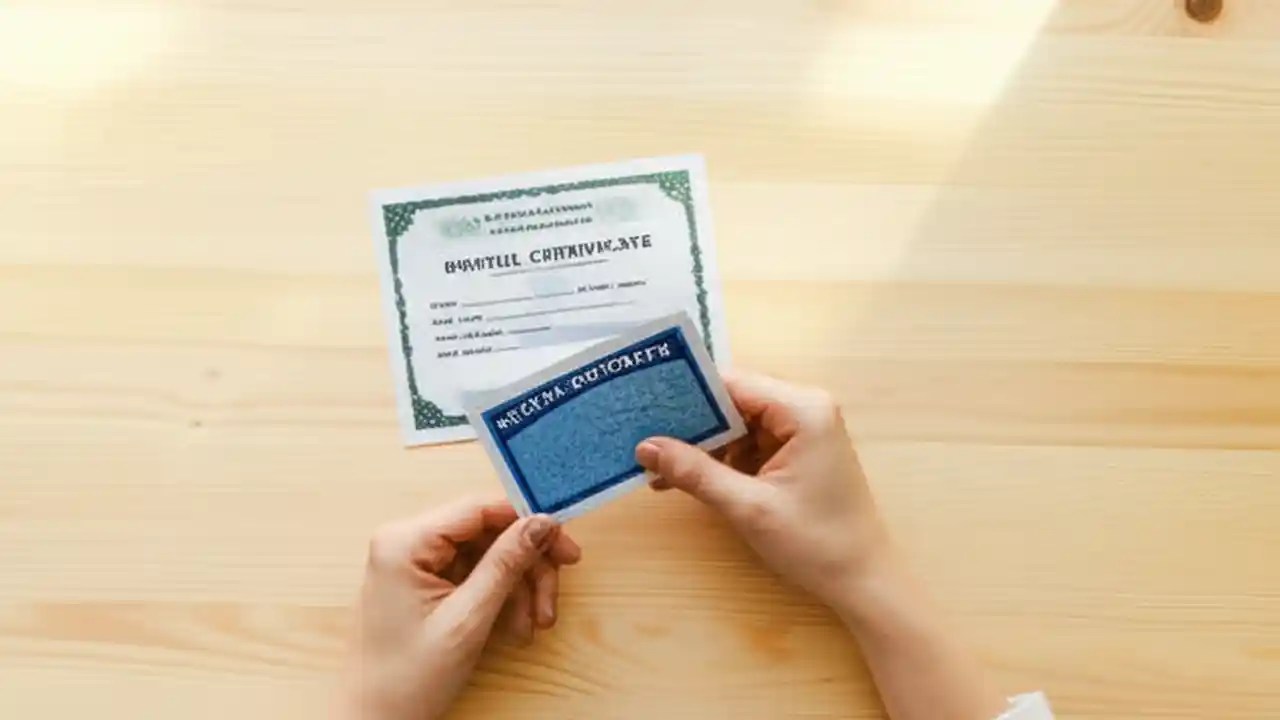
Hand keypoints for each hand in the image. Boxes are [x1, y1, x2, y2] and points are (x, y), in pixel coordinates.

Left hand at [344, 498, 581, 719]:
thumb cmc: (407, 678)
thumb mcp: (467, 620)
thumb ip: (505, 565)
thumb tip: (543, 523)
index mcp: (405, 541)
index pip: (480, 508)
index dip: (527, 521)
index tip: (565, 546)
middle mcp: (407, 541)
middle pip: (488, 532)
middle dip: (526, 566)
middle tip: (553, 599)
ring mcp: (414, 561)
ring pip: (487, 554)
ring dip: (518, 586)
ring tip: (536, 624)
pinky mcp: (423, 581)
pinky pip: (473, 574)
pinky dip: (501, 597)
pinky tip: (517, 626)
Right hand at [635, 372, 887, 608]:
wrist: (863, 581)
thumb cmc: (815, 543)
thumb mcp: (748, 507)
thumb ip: (695, 472)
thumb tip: (645, 447)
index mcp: (803, 409)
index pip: (732, 383)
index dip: (687, 393)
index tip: (643, 404)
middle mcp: (805, 408)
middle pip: (733, 400)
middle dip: (690, 422)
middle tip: (641, 435)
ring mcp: (803, 429)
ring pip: (737, 423)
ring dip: (702, 445)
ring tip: (656, 466)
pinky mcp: (798, 451)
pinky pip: (750, 443)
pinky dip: (720, 459)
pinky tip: (685, 477)